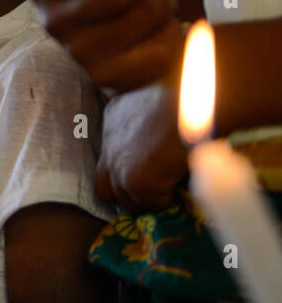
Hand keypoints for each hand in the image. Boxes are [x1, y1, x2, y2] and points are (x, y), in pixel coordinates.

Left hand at [96, 78, 188, 211]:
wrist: (197, 101)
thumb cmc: (190, 97)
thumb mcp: (160, 100)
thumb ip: (150, 118)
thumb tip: (159, 141)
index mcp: (114, 117)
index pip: (109, 155)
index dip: (129, 167)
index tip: (149, 172)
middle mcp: (109, 142)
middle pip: (105, 187)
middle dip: (127, 194)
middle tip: (154, 192)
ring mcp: (118, 164)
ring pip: (128, 201)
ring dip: (150, 200)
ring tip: (173, 190)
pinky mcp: (135, 180)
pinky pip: (152, 204)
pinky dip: (168, 201)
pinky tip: (183, 188)